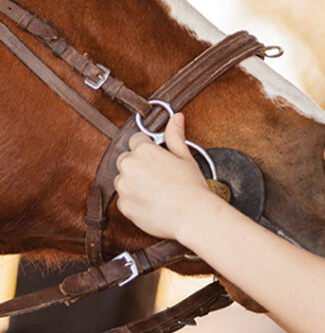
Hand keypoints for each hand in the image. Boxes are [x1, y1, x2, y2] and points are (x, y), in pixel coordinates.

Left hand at [115, 113, 215, 239]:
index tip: (158, 159)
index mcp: (143, 150)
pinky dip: (135, 201)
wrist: (193, 216)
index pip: (136, 140)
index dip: (149, 149)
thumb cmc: (192, 186)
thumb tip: (176, 117)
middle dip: (138, 166)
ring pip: (123, 180)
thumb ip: (175, 136)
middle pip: (126, 160)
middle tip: (159, 177)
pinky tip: (153, 204)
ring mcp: (124, 187)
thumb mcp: (185, 157)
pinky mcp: (123, 206)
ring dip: (134, 184)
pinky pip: (125, 200)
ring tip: (157, 192)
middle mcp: (128, 166)